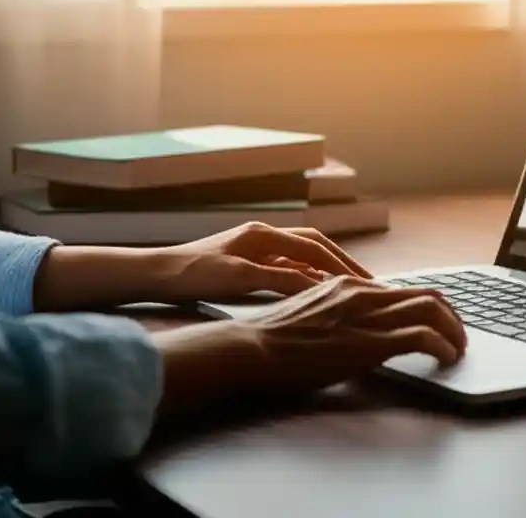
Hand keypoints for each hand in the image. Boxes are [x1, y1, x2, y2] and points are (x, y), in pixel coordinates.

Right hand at [152, 276, 467, 414]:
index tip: (439, 324)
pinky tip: (447, 359)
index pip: (404, 289)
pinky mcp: (370, 341)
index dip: (430, 307)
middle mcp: (364, 293)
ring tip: (459, 350)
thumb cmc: (273, 338)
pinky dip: (443, 346)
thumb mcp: (310, 312)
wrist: (253, 347)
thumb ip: (337, 312)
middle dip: (452, 317)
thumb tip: (355, 325)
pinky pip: (423, 337)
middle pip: (428, 294)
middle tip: (458, 338)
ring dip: (455, 331)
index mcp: (349, 285)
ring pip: (433, 309)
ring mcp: (368, 316)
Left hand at [154, 222, 374, 302]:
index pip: (315, 248)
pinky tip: (314, 291)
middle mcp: (263, 236)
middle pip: (313, 245)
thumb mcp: (241, 279)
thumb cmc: (194, 275)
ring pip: (301, 255)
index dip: (342, 265)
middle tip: (367, 281)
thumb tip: (319, 284)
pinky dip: (305, 276)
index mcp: (263, 235)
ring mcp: (254, 248)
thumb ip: (281, 279)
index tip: (365, 281)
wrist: (157, 275)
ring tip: (348, 287)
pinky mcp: (246, 261)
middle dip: (341, 262)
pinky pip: (286, 265)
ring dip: (325, 269)